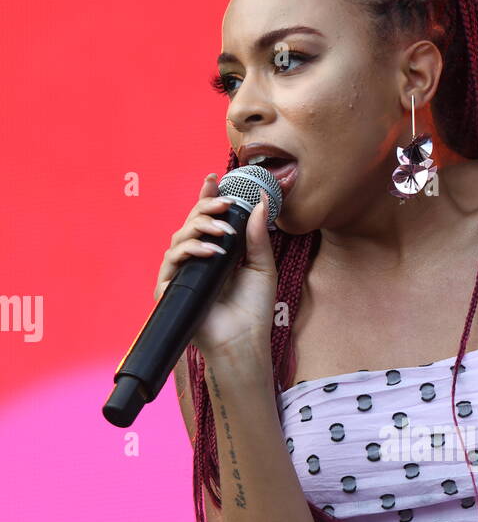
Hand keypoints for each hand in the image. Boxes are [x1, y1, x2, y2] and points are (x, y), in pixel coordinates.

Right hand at [154, 173, 277, 363]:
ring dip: (200, 227)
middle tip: (226, 205)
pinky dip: (191, 251)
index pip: (207, 219)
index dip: (208, 198)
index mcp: (217, 253)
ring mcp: (182, 274)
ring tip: (223, 232)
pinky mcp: (171, 289)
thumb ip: (258, 235)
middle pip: (190, 222)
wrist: (244, 342)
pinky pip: (172, 261)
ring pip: (179, 237)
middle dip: (206, 208)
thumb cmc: (254, 311)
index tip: (215, 179)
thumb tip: (260, 203)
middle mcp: (197, 261)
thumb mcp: (262, 267)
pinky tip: (211, 252)